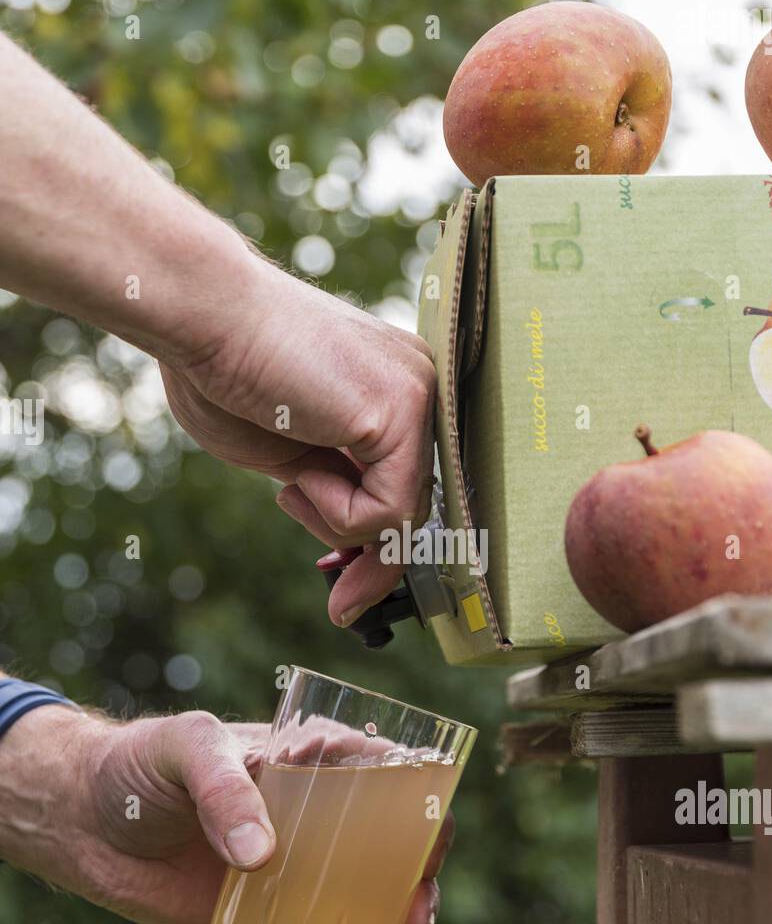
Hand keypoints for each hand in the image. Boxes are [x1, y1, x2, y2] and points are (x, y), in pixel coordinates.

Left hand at [1, 706, 452, 923]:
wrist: (80, 821)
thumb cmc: (139, 765)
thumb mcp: (185, 750)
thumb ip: (223, 788)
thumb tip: (261, 855)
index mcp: (309, 761)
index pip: (387, 775)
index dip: (423, 806)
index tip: (435, 841)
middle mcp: (316, 817)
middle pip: (391, 847)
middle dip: (417, 881)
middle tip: (415, 917)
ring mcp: (295, 870)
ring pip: (367, 900)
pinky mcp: (264, 917)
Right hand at [159, 258, 436, 625]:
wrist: (201, 316)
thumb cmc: (222, 373)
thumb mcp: (289, 456)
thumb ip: (330, 491)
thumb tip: (361, 558)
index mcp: (390, 392)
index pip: (405, 485)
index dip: (381, 547)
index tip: (352, 590)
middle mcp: (418, 390)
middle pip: (413, 507)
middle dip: (375, 566)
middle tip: (344, 607)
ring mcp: (418, 396)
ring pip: (402, 517)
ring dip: (335, 524)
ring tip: (292, 484)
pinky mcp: (404, 410)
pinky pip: (387, 512)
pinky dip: (336, 513)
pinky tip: (301, 475)